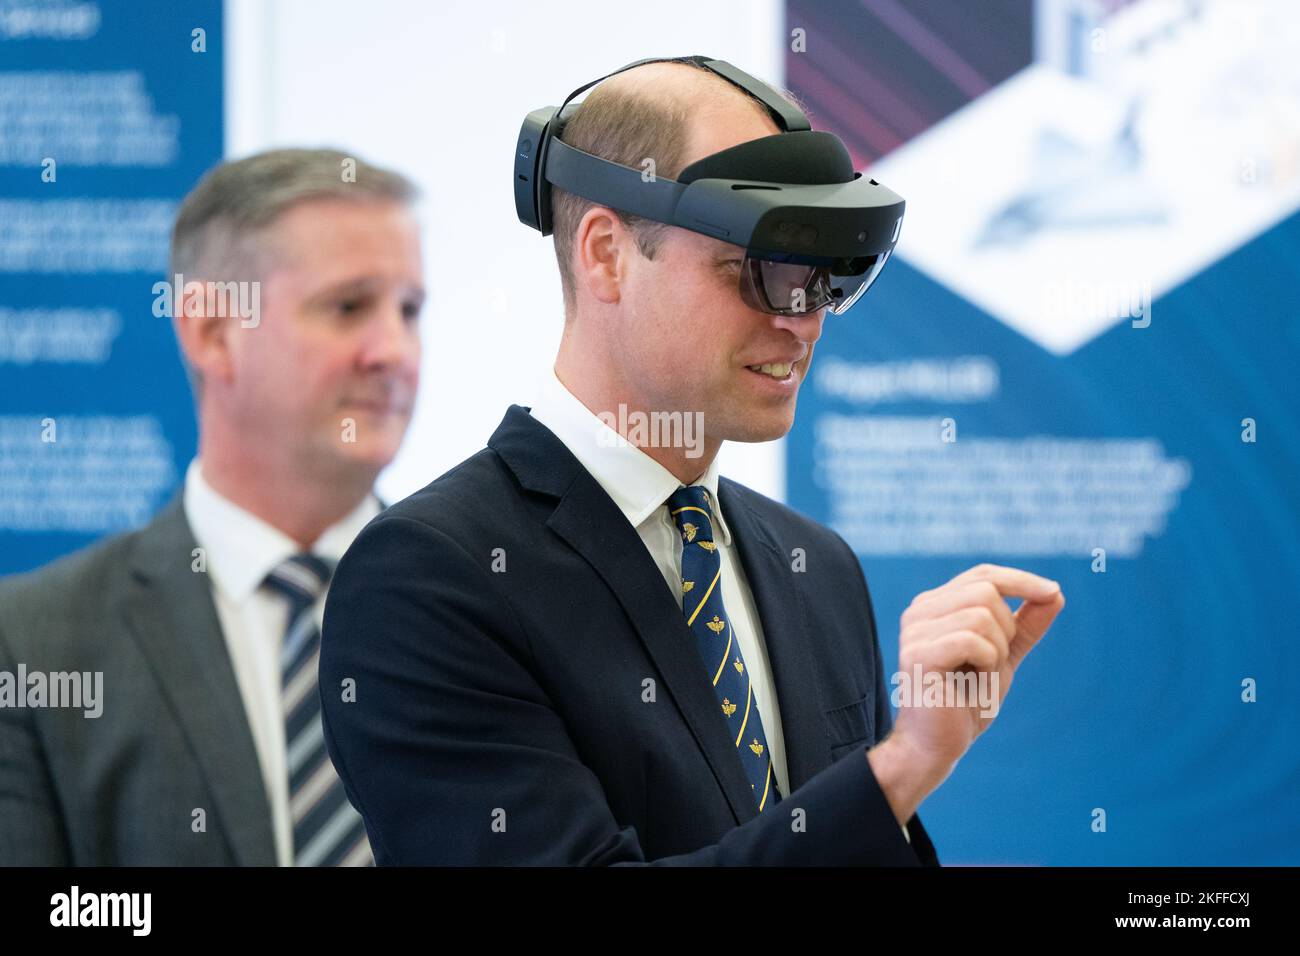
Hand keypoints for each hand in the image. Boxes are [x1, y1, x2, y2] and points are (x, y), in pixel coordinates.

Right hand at [888, 563, 1064, 776]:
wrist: (938, 744)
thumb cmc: (966, 700)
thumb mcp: (1004, 656)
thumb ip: (1025, 625)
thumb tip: (1055, 593)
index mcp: (935, 604)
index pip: (983, 574)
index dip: (1021, 580)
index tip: (1053, 593)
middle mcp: (920, 610)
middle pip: (986, 591)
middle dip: (1006, 628)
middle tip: (992, 662)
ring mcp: (915, 631)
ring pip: (982, 615)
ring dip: (996, 650)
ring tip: (978, 674)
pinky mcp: (919, 654)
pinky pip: (973, 641)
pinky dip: (986, 663)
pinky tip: (969, 681)